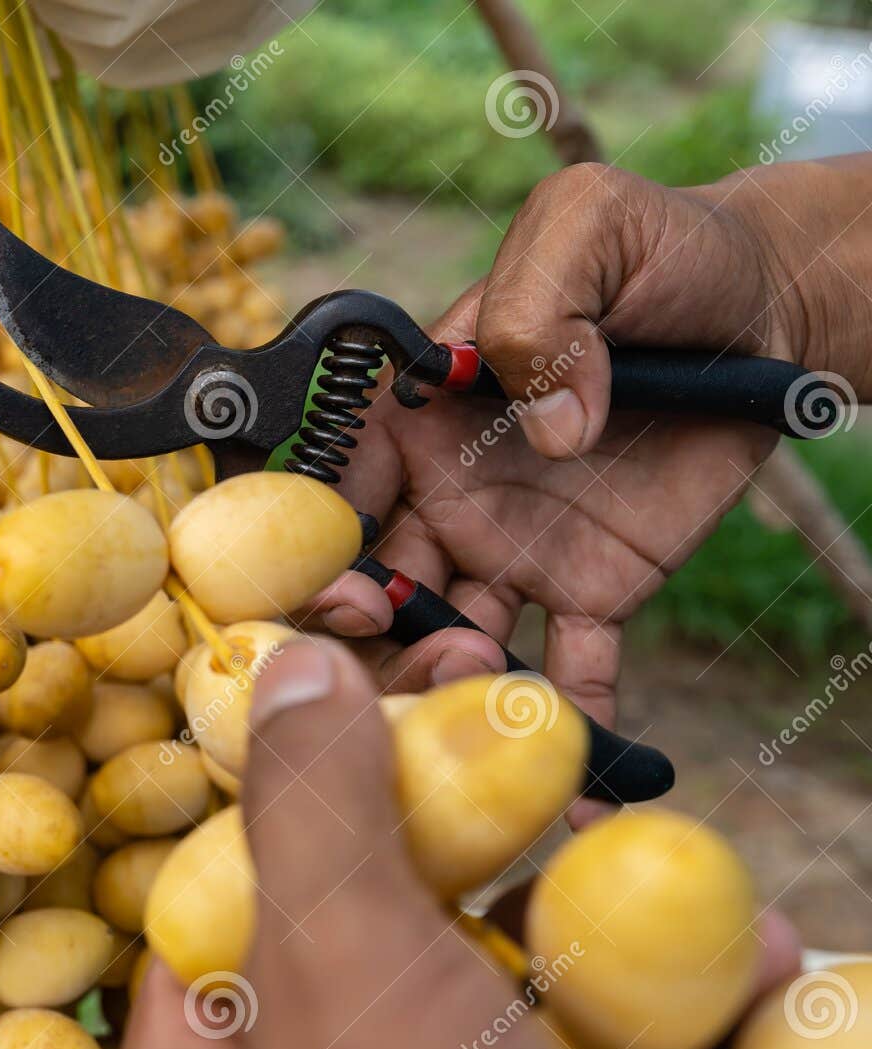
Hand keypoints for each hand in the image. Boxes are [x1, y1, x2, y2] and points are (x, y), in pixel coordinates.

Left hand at [121, 639, 801, 1048]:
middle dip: (482, 820)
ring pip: (519, 980)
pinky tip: (767, 965)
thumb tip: (291, 665)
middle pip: (389, 912)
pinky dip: (696, 1007)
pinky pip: (614, 1045)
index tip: (369, 689)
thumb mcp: (345, 968)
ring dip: (615, 908)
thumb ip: (308, 811)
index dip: (290, 778)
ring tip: (675, 856)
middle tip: (539, 725)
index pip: (219, 893)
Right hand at [308, 158, 871, 722]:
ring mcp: (511, 552)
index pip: (333, 486)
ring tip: (481, 706)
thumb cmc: (662, 253)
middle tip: (406, 653)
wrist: (769, 309)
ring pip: (453, 642)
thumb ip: (537, 310)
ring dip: (451, 685)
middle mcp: (443, 495)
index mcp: (418, 413)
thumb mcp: (586, 227)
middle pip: (374, 585)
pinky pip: (573, 673)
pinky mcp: (591, 593)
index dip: (310, 541)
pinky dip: (575, 733)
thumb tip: (544, 430)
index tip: (321, 586)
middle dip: (368, 634)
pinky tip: (576, 790)